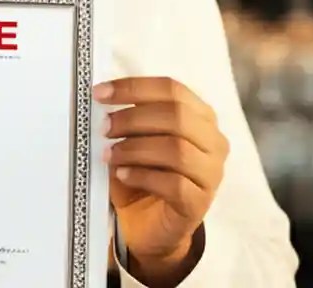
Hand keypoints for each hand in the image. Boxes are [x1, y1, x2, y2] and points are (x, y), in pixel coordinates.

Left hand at [95, 77, 228, 285]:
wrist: (148, 224)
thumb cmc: (142, 173)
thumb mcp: (133, 139)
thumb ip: (127, 117)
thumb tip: (103, 96)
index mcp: (200, 116)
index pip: (172, 89)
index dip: (134, 87)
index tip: (99, 93)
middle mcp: (213, 141)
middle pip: (177, 116)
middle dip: (133, 118)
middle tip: (104, 127)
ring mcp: (211, 174)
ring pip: (177, 150)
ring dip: (135, 148)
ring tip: (109, 154)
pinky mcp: (199, 203)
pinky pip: (174, 184)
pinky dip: (142, 176)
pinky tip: (122, 175)